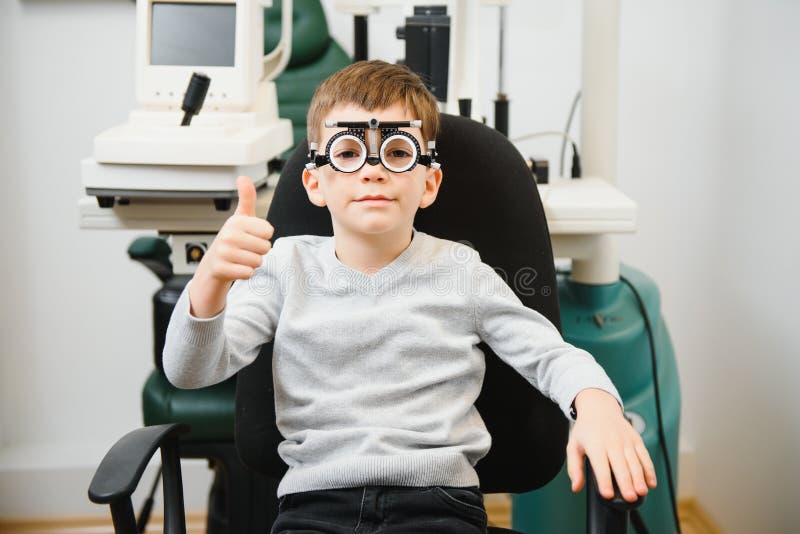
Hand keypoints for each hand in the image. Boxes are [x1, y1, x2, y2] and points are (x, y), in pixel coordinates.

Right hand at [189, 176, 273, 316]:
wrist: (214, 264)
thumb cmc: (232, 240)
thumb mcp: (241, 218)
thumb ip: (246, 198)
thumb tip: (242, 177)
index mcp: (236, 221)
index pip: (269, 231)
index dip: (263, 237)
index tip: (251, 236)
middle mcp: (228, 235)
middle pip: (265, 247)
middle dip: (258, 251)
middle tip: (245, 250)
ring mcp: (223, 253)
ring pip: (258, 261)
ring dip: (252, 263)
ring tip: (240, 258)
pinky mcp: (221, 269)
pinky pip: (249, 273)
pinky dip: (246, 273)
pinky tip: (236, 268)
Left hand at [566, 388, 656, 501]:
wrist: (599, 408)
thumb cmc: (585, 431)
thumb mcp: (573, 447)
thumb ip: (574, 468)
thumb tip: (576, 488)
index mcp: (594, 445)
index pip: (600, 465)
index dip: (604, 480)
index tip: (607, 495)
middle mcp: (611, 442)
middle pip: (620, 465)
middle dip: (626, 482)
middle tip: (630, 498)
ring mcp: (625, 440)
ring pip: (635, 462)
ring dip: (639, 478)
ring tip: (641, 493)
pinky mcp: (636, 439)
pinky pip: (645, 456)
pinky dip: (649, 470)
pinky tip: (651, 483)